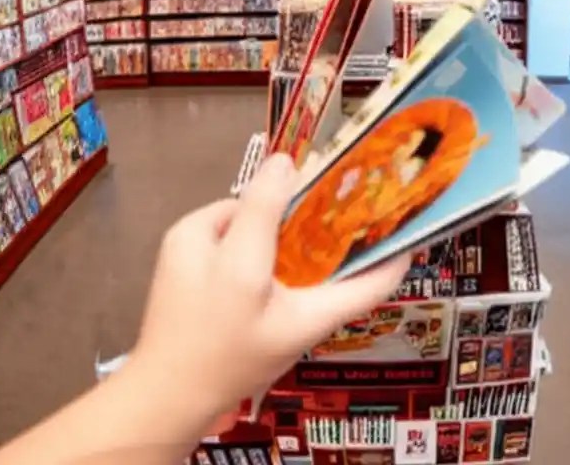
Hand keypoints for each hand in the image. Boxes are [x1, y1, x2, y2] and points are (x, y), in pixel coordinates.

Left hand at [128, 154, 409, 421]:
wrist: (167, 392)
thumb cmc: (238, 361)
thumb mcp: (304, 329)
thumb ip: (356, 291)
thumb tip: (401, 257)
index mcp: (237, 256)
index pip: (273, 186)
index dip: (307, 176)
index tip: (339, 179)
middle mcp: (200, 234)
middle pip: (260, 202)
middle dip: (287, 222)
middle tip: (309, 255)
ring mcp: (178, 239)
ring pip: (239, 217)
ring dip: (260, 237)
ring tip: (274, 279)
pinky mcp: (169, 250)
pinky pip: (217, 231)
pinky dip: (236, 247)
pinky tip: (243, 282)